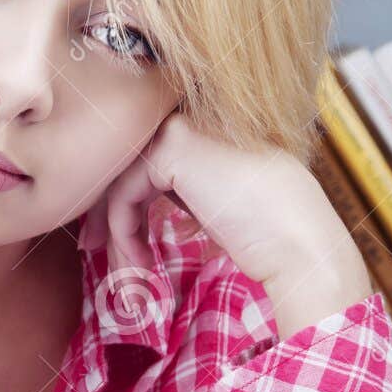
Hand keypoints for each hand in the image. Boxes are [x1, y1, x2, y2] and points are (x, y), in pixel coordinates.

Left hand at [79, 109, 357, 291]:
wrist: (297, 240)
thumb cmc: (267, 232)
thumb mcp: (217, 203)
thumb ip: (185, 191)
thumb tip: (144, 207)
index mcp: (204, 126)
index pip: (143, 158)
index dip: (122, 200)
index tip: (114, 242)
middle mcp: (191, 117)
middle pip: (123, 164)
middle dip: (105, 215)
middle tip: (95, 252)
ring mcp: (182, 126)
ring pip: (120, 181)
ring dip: (116, 234)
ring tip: (127, 274)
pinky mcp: (173, 147)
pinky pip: (124, 194)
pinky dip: (124, 233)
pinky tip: (142, 262)